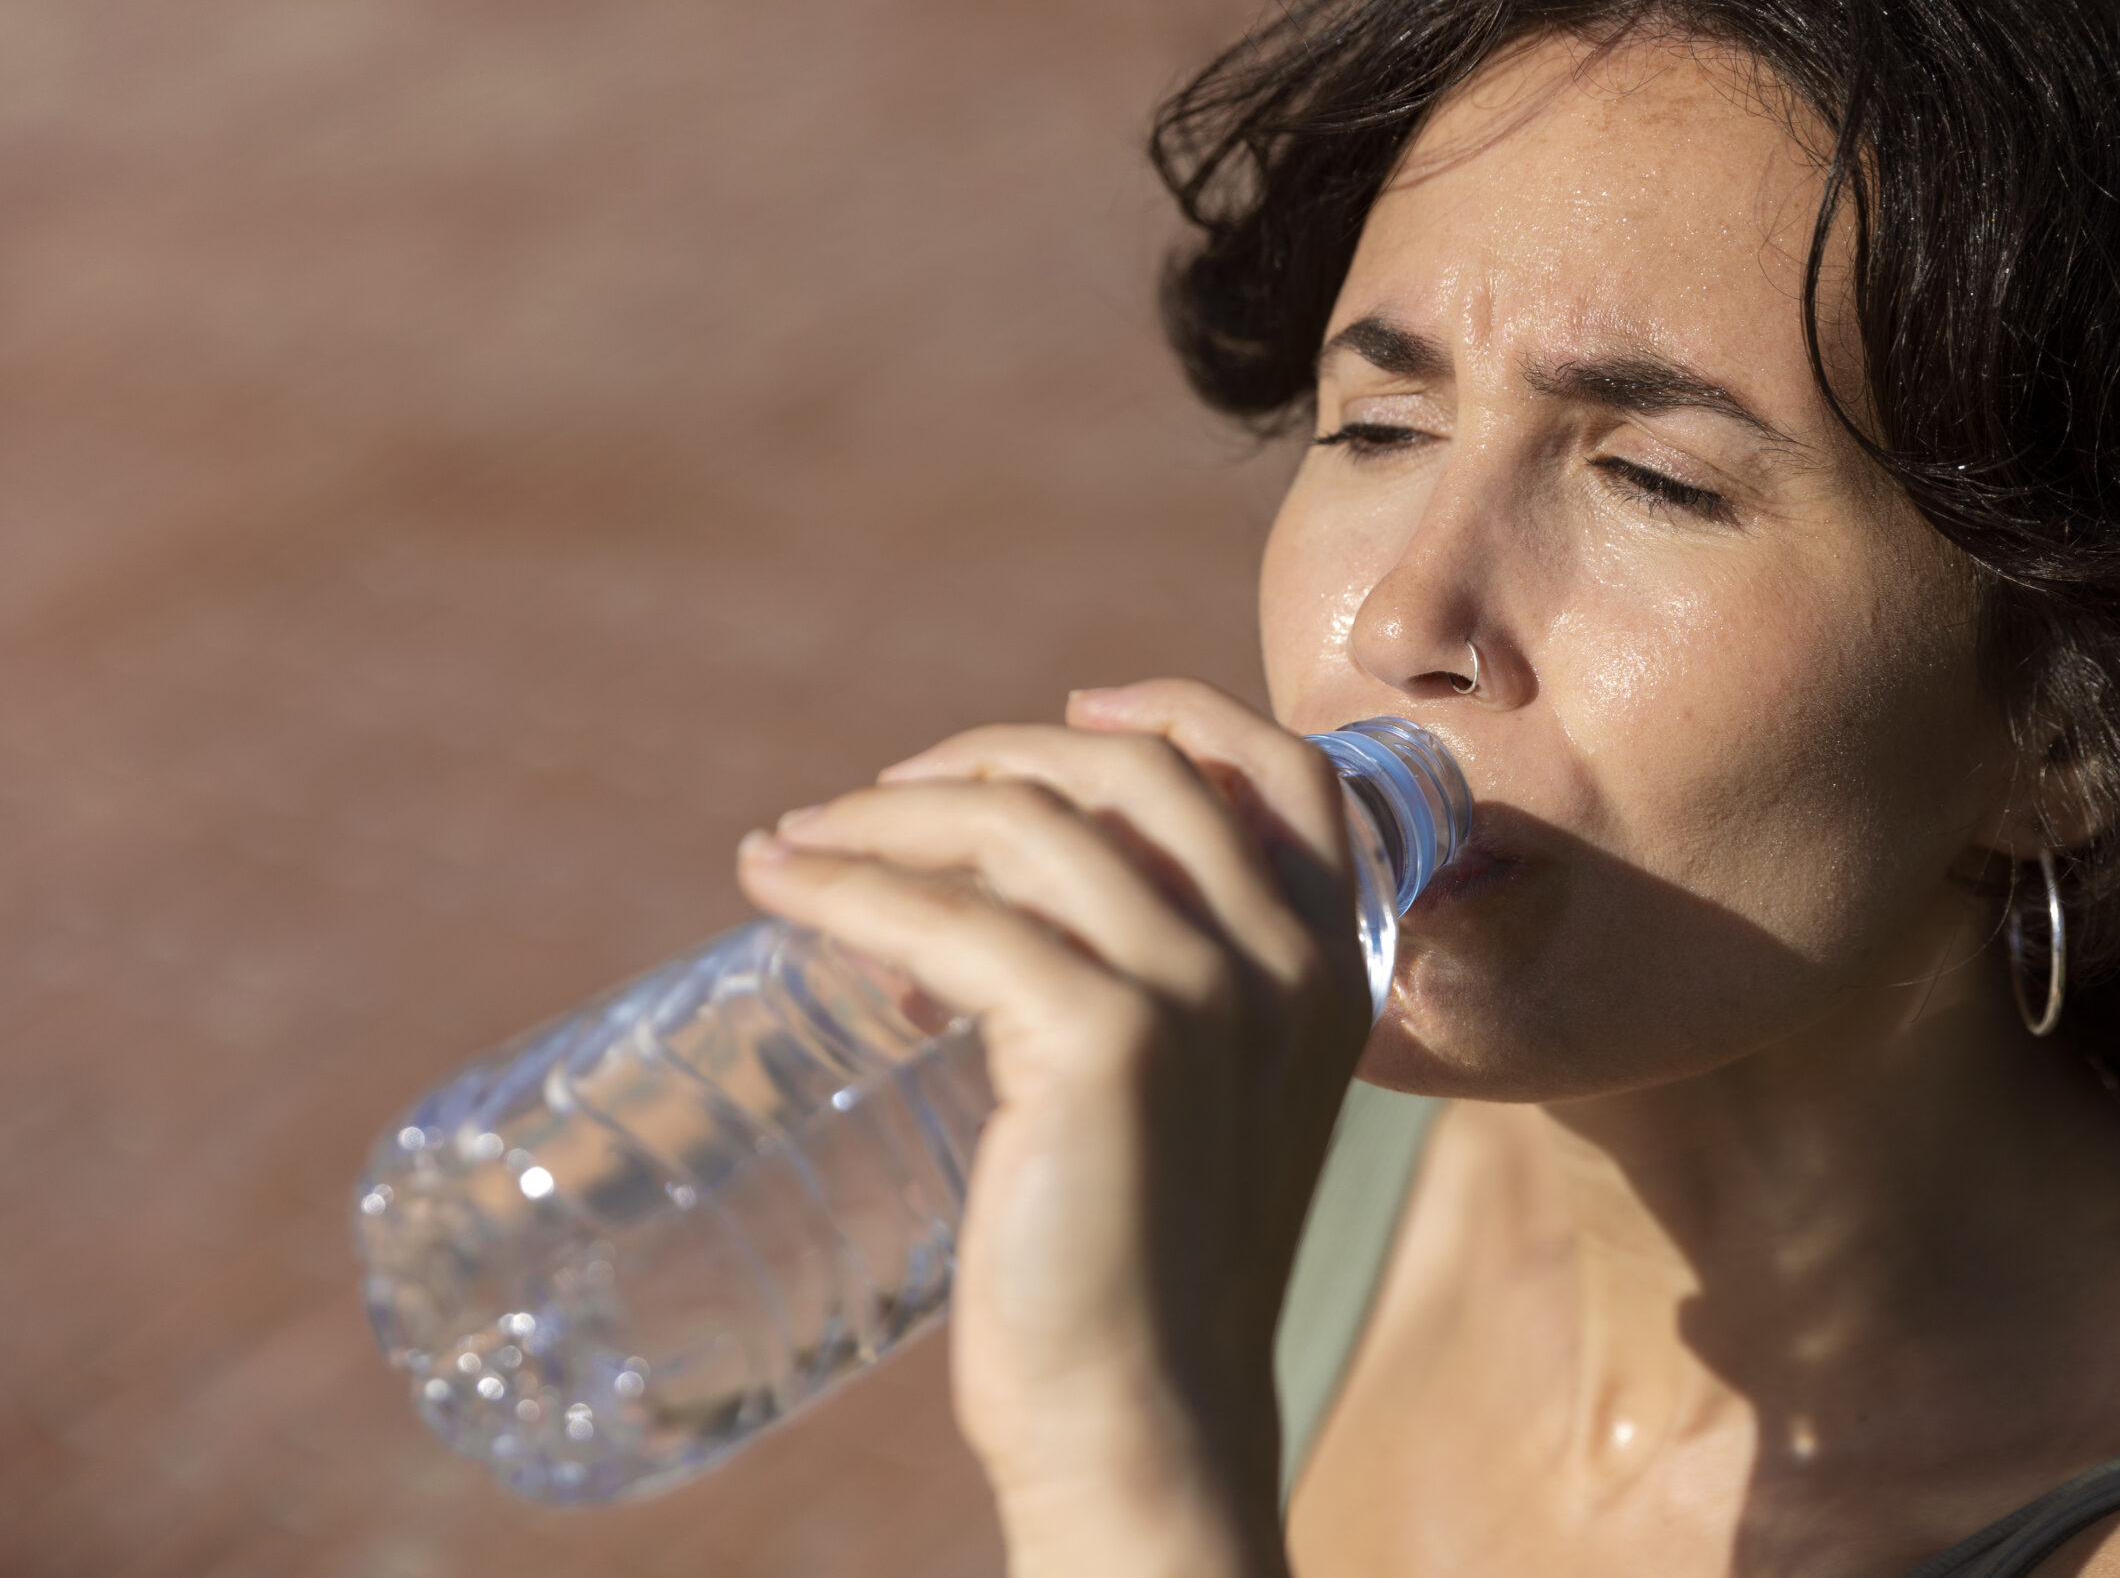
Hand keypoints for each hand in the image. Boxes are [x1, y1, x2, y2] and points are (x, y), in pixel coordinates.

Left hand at [736, 679, 1371, 1577]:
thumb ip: (1166, 988)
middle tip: (886, 796)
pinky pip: (954, 917)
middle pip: (1137, 772)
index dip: (1180, 713)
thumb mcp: (1201, 1098)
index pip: (1287, 770)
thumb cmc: (1145, 1267)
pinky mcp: (1111, 1042)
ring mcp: (1204, 993)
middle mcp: (1284, 962)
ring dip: (893, 812)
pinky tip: (780, 890)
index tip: (1073, 712)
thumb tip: (994, 893)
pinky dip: (848, 886)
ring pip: (1031, 825)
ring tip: (804, 843)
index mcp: (1329, 967)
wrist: (1143, 1417)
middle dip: (995, 757)